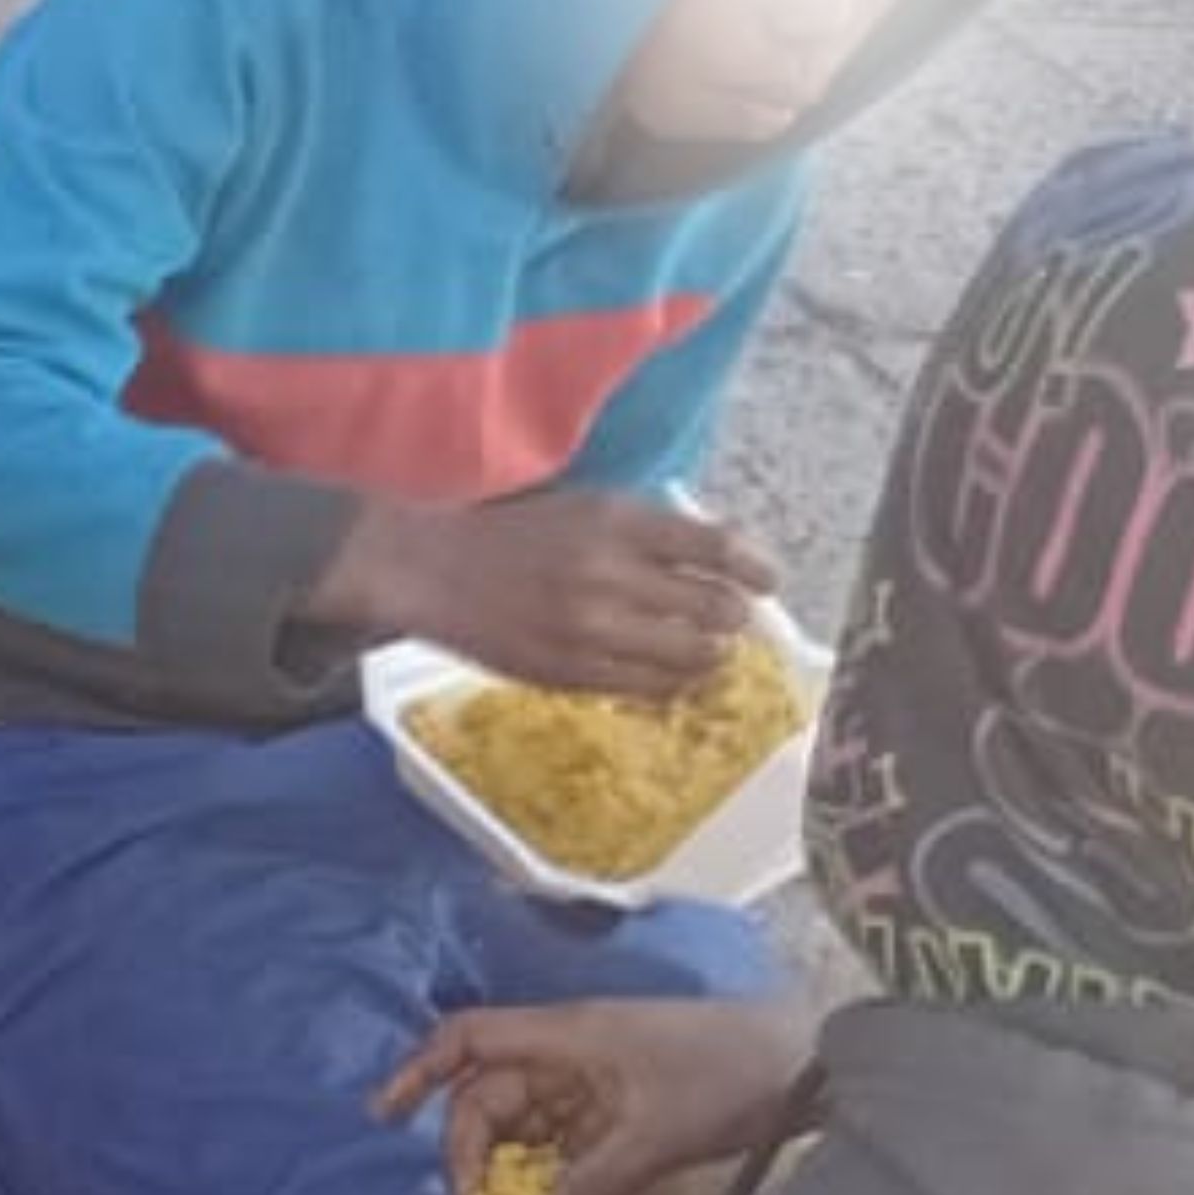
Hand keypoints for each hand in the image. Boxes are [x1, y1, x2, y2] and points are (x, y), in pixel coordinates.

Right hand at [327, 487, 777, 696]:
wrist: (425, 569)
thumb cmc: (507, 532)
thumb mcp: (582, 505)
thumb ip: (647, 529)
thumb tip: (721, 560)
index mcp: (614, 520)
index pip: (716, 548)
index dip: (756, 569)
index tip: (768, 581)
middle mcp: (608, 574)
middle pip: (715, 608)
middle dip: (733, 617)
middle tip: (730, 619)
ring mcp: (589, 629)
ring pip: (691, 656)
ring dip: (711, 655)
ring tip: (707, 651)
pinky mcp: (569, 672)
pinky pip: (649, 689)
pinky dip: (673, 684)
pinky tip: (673, 675)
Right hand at [380, 996, 816, 1194]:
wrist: (816, 1062)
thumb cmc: (735, 1073)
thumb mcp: (660, 1132)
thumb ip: (596, 1185)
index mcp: (567, 1036)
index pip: (469, 1040)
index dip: (420, 1072)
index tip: (385, 1116)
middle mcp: (572, 1054)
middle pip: (491, 1096)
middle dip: (473, 1153)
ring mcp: (599, 1082)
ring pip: (528, 1126)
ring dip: (515, 1174)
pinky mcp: (626, 1110)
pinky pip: (568, 1145)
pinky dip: (556, 1180)